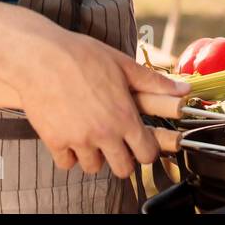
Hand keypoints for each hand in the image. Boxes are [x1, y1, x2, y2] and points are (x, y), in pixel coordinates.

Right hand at [14, 28, 189, 178]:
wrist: (40, 56)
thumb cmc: (82, 55)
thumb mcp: (123, 64)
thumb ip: (154, 83)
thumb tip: (184, 91)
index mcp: (125, 117)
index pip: (147, 154)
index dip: (146, 150)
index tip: (138, 142)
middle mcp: (104, 134)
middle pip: (123, 169)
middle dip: (122, 158)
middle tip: (115, 142)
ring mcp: (79, 140)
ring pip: (93, 167)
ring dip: (94, 155)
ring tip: (90, 134)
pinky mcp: (55, 141)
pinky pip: (66, 163)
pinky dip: (68, 154)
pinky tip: (69, 134)